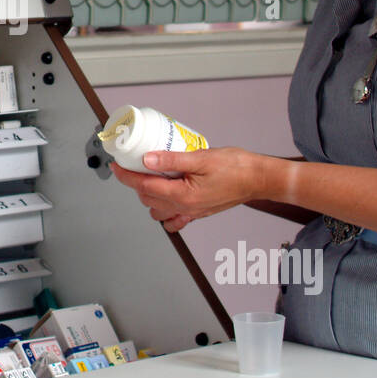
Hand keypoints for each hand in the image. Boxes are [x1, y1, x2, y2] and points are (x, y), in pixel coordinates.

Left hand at [109, 147, 272, 231]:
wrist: (259, 179)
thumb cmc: (237, 168)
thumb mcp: (201, 157)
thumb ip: (171, 159)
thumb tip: (147, 159)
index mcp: (183, 195)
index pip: (144, 186)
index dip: (126, 175)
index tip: (117, 166)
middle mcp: (185, 208)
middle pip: (147, 198)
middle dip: (136, 182)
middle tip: (134, 164)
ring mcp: (192, 212)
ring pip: (158, 210)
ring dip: (149, 195)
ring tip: (152, 177)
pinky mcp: (199, 212)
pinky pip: (175, 220)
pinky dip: (166, 211)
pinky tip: (167, 196)